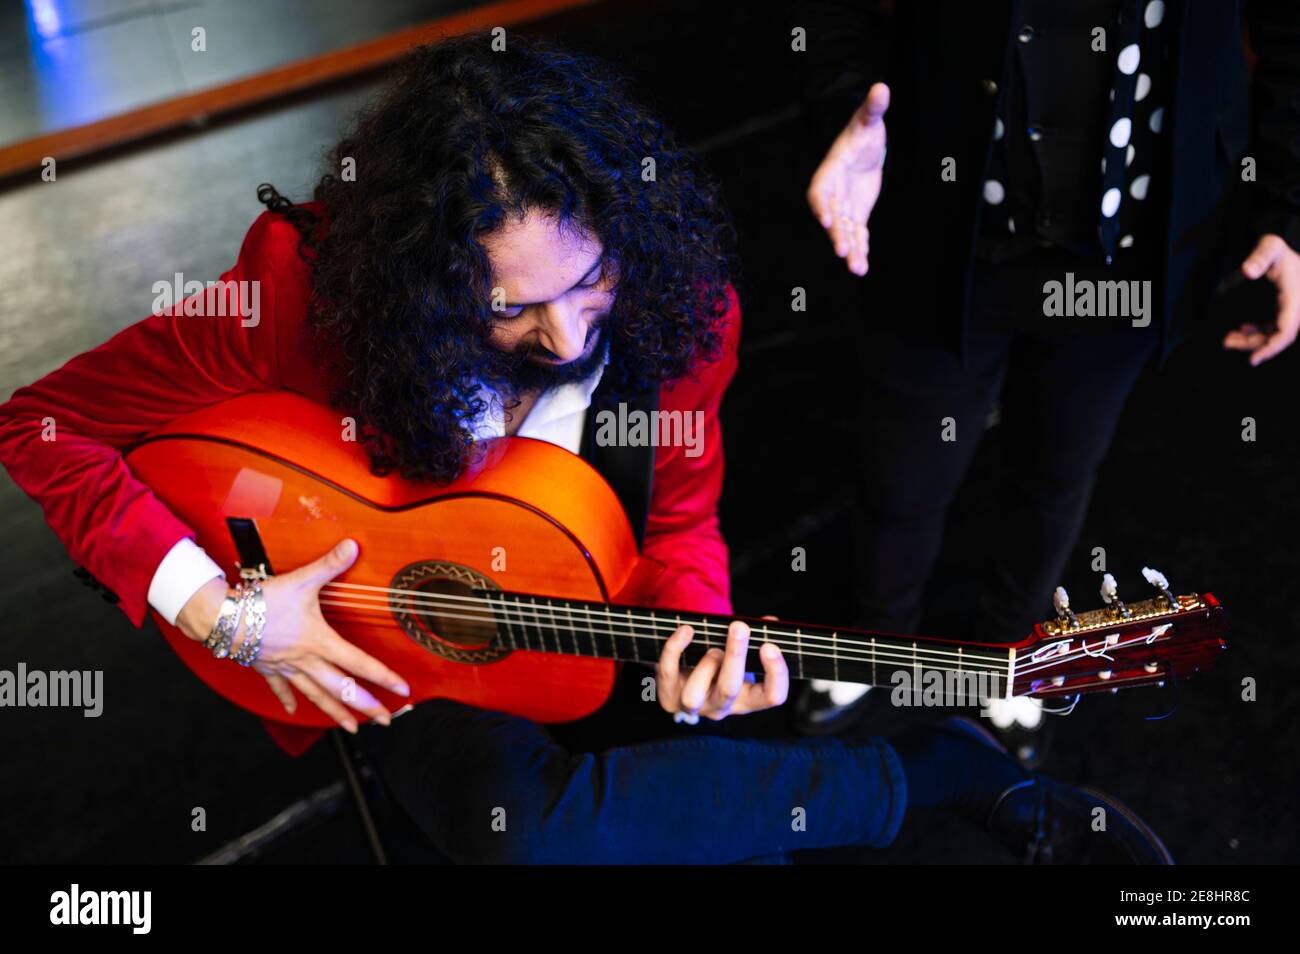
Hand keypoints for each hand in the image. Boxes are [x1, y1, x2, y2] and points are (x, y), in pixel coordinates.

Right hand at [177, 538, 409, 732]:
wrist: (221, 618)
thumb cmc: (262, 601)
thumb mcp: (301, 580)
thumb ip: (329, 564)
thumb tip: (353, 546)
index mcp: (319, 642)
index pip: (359, 664)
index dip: (384, 677)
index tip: (402, 691)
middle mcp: (305, 661)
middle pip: (342, 689)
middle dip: (366, 706)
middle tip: (386, 721)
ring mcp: (286, 668)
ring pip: (316, 695)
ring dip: (335, 712)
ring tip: (352, 728)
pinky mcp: (267, 668)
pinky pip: (280, 688)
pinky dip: (287, 700)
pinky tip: (293, 712)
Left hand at [655, 617, 787, 720]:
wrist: (687, 676)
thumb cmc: (720, 663)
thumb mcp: (740, 654)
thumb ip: (757, 637)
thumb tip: (769, 621)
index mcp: (747, 698)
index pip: (772, 696)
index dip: (776, 674)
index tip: (770, 646)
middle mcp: (721, 706)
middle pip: (730, 690)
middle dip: (735, 656)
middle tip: (740, 627)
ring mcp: (694, 706)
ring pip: (693, 695)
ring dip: (704, 664)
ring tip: (713, 647)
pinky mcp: (669, 698)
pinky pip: (668, 673)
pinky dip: (675, 649)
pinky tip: (686, 630)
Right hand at [807, 82, 889, 276]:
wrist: (866, 146)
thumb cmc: (863, 130)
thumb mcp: (869, 120)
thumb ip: (874, 108)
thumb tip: (881, 88)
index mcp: (830, 171)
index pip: (820, 190)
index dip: (821, 205)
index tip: (826, 219)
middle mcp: (833, 193)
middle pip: (831, 217)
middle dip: (836, 234)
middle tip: (842, 251)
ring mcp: (844, 206)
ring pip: (844, 231)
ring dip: (850, 249)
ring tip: (857, 268)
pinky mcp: (855, 214)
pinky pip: (857, 234)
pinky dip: (860, 249)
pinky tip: (863, 266)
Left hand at [1223, 233, 1299, 364]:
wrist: (1281, 249)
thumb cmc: (1277, 249)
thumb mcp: (1271, 246)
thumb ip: (1260, 257)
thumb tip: (1247, 271)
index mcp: (1295, 297)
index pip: (1287, 330)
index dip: (1272, 347)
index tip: (1253, 359)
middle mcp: (1296, 306)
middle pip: (1278, 336)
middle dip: (1254, 344)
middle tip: (1226, 342)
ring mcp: (1290, 309)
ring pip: (1274, 334)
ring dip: (1252, 340)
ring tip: (1228, 339)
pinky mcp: (1283, 309)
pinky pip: (1273, 328)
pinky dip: (1258, 333)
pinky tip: (1242, 330)